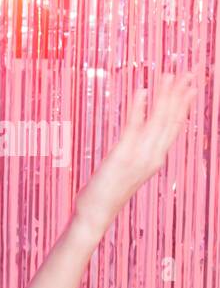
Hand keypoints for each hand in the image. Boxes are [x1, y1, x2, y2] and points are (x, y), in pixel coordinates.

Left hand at [74, 70, 199, 235]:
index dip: (184, 106)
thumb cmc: (107, 193)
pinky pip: (133, 127)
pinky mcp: (122, 156)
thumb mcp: (128, 171)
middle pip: (171, 120)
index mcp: (155, 159)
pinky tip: (142, 91)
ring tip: (168, 75)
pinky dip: (139, 108)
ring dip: (164, 96)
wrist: (96, 214)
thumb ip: (137, 155)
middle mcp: (153, 156)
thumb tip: (138, 141)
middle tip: (188, 73)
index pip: (174, 127)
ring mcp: (139, 156)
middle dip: (180, 95)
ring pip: (157, 120)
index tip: (190, 87)